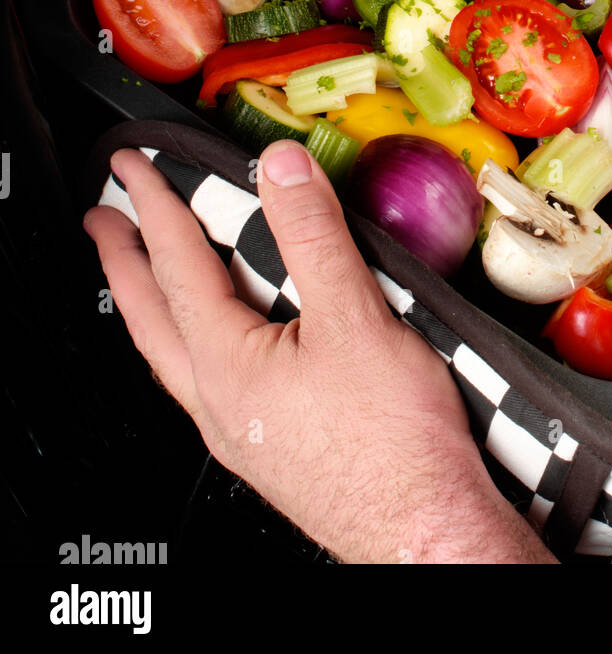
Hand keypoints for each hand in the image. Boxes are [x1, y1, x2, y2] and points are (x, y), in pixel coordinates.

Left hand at [84, 141, 554, 563]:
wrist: (423, 529)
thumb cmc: (393, 446)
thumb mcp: (356, 318)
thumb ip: (314, 236)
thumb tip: (282, 171)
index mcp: (227, 364)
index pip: (177, 265)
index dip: (155, 205)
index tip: (133, 168)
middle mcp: (218, 401)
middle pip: (150, 317)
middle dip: (122, 263)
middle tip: (102, 223)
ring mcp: (238, 431)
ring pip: (172, 355)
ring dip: (152, 305)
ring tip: (145, 278)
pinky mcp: (266, 447)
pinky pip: (205, 380)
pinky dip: (193, 342)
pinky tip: (221, 343)